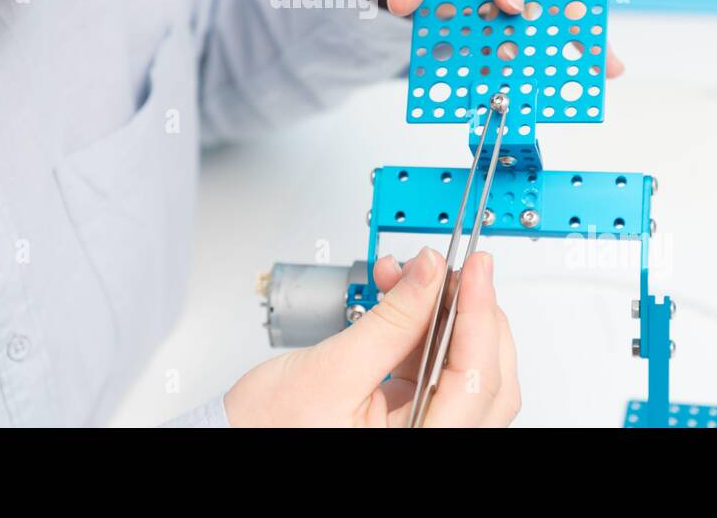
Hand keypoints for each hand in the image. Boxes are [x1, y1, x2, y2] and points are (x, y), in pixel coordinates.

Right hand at [223, 247, 519, 426]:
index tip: (477, 269)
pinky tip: (404, 301)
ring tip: (411, 280)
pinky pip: (435, 372)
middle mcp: (428, 442)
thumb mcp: (332, 368)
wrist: (233, 437)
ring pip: (463, 372)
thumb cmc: (267, 429)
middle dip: (470, 315)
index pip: (474, 377)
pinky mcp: (409, 418)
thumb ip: (391, 320)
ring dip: (444, 318)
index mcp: (415, 446)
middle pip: (484, 377)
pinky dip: (425, 333)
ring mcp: (422, 432)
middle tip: (454, 271)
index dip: (480, 314)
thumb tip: (429, 275)